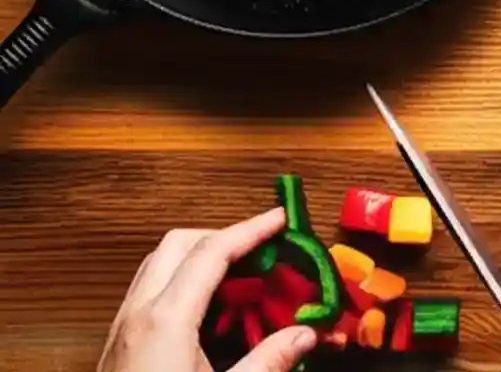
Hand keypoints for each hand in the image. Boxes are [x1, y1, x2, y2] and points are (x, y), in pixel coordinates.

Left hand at [98, 208, 317, 371]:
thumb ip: (270, 361)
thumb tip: (307, 334)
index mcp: (165, 319)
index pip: (212, 251)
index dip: (250, 229)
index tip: (281, 218)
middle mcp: (137, 314)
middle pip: (178, 244)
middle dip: (223, 236)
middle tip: (264, 248)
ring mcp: (123, 328)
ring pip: (159, 265)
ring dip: (200, 258)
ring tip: (242, 276)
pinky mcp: (119, 345)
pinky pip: (150, 292)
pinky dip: (183, 282)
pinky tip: (211, 311)